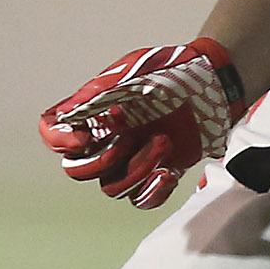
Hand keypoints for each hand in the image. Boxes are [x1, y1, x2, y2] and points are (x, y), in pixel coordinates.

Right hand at [39, 39, 240, 208]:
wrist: (216, 80)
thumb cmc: (173, 69)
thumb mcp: (135, 71)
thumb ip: (102, 93)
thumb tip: (68, 113)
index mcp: (94, 111)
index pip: (53, 132)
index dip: (59, 141)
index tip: (84, 138)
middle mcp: (107, 137)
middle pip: (78, 170)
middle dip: (101, 160)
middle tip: (129, 138)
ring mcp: (132, 157)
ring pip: (112, 188)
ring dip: (136, 170)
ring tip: (165, 141)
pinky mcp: (160, 170)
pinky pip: (143, 199)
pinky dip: (153, 192)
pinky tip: (168, 172)